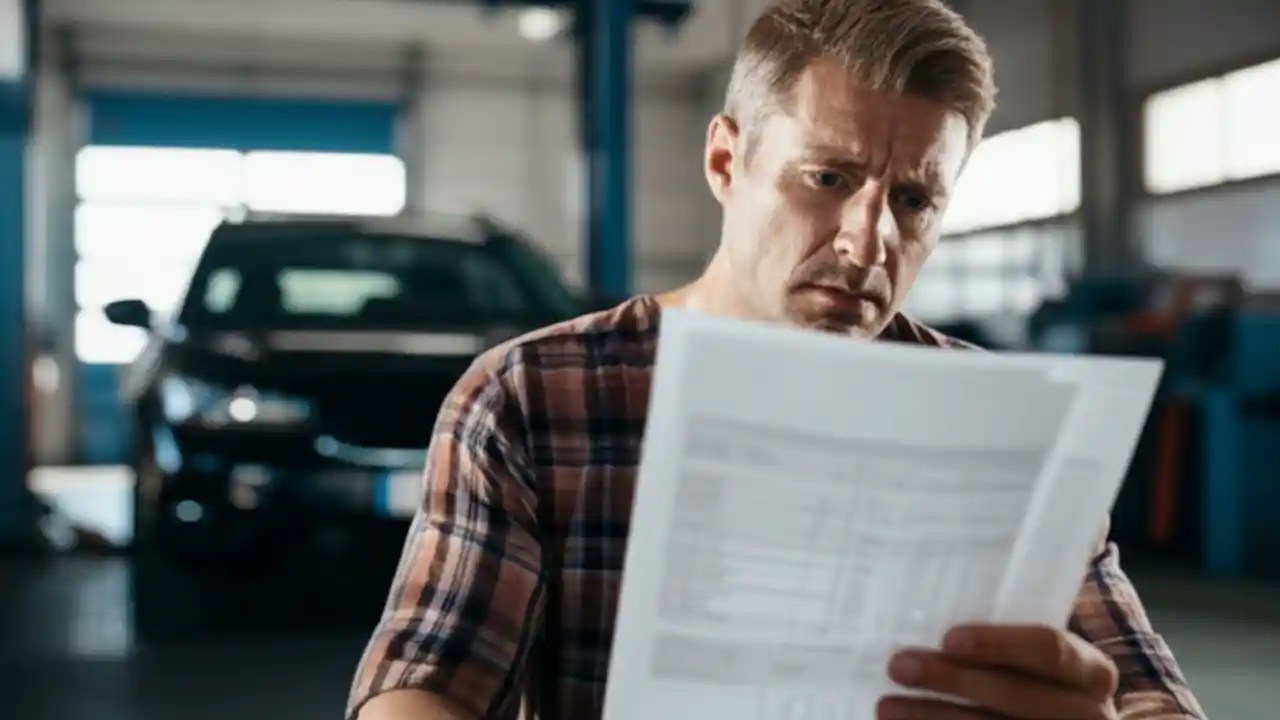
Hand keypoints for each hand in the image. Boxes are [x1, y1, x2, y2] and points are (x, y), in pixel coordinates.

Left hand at [880, 624, 1119, 718]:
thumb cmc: (1038, 677)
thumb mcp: (1041, 654)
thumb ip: (1007, 631)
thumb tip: (932, 589)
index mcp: (1090, 672)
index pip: (1049, 649)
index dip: (999, 643)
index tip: (949, 637)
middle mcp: (1087, 714)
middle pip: (1014, 696)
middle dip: (952, 680)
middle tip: (898, 666)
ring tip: (885, 706)